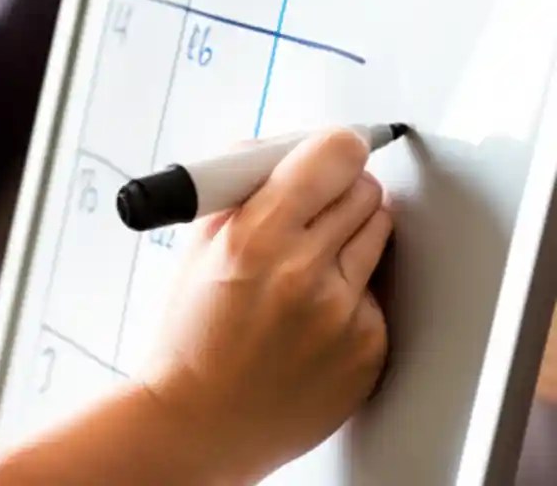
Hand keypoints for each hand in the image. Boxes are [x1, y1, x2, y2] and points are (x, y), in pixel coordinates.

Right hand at [141, 129, 392, 481]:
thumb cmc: (191, 339)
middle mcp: (303, 271)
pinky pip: (379, 293)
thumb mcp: (197, 250)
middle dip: (340, 192)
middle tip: (315, 211)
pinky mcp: (368, 346)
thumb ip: (238, 193)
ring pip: (378, 232)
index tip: (336, 149)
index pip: (332, 155)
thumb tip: (274, 148)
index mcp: (255, 238)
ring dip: (350, 238)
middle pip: (364, 189)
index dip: (335, 147)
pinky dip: (353, 294)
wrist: (200, 422)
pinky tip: (314, 315)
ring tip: (310, 266)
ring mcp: (342, 312)